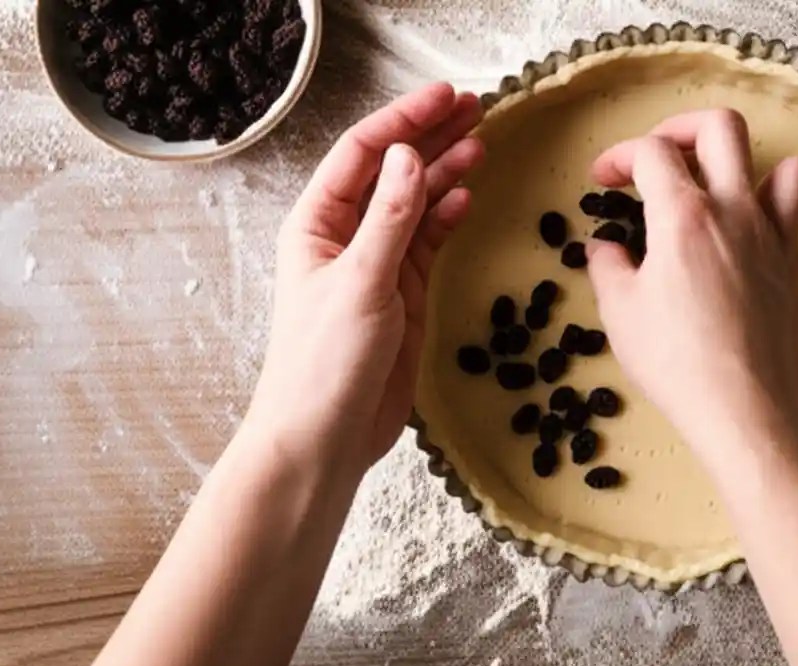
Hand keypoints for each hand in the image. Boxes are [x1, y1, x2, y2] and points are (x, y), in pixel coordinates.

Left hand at [243, 83, 483, 481]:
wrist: (324, 436)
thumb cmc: (323, 364)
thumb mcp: (360, 283)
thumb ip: (389, 219)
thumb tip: (409, 157)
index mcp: (317, 224)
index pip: (362, 154)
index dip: (403, 121)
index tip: (446, 97)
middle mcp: (344, 237)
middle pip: (391, 171)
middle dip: (429, 137)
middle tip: (474, 108)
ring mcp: (375, 264)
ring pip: (414, 204)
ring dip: (444, 173)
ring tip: (480, 144)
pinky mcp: (400, 294)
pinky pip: (426, 242)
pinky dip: (446, 218)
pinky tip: (466, 196)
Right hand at [586, 110, 797, 452]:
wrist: (743, 407)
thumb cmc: (676, 363)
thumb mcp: (619, 314)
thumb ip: (608, 267)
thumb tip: (606, 248)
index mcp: (681, 216)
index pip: (650, 153)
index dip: (619, 156)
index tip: (603, 179)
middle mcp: (731, 210)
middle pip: (716, 127)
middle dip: (678, 129)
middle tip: (654, 158)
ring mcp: (769, 231)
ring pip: (766, 155)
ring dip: (731, 154)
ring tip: (705, 176)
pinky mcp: (790, 258)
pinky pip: (795, 198)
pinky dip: (778, 185)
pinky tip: (753, 204)